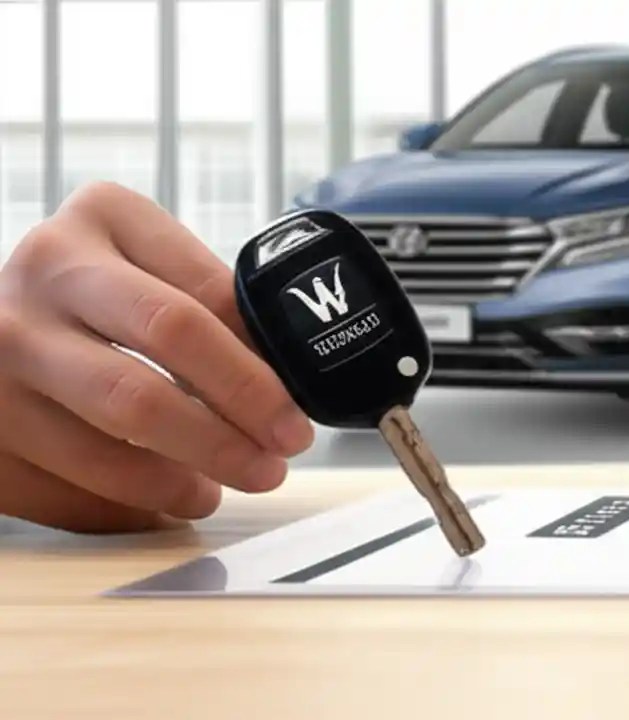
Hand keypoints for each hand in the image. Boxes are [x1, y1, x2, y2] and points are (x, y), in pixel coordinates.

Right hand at [0, 182, 314, 532]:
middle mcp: (43, 274)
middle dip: (235, 416)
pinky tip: (168, 498)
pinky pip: (66, 484)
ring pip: (111, 434)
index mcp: (104, 218)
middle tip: (279, 455)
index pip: (200, 300)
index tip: (295, 414)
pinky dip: (130, 502)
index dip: (257, 371)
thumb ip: (215, 307)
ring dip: (186, 475)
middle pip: (159, 354)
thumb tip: (292, 383)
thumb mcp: (153, 264)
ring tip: (228, 484)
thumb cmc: (98, 293)